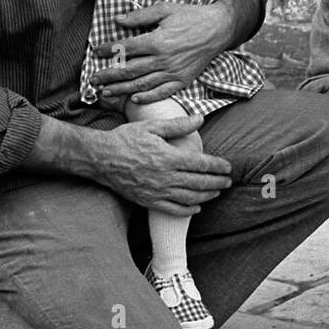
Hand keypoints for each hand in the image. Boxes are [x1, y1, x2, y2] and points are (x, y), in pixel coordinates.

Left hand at [90, 1, 229, 104]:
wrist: (218, 28)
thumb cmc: (190, 16)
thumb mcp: (165, 9)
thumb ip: (140, 15)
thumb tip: (117, 20)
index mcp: (157, 40)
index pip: (126, 48)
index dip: (109, 50)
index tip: (96, 51)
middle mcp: (163, 59)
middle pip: (129, 70)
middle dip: (109, 75)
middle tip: (93, 80)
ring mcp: (173, 72)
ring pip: (142, 84)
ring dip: (122, 89)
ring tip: (106, 92)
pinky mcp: (183, 80)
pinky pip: (162, 92)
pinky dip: (147, 97)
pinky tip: (134, 99)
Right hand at [97, 114, 232, 214]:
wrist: (101, 158)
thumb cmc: (126, 139)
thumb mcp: (152, 127)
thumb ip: (178, 125)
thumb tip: (200, 118)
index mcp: (168, 157)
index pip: (201, 164)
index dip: (218, 166)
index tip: (228, 167)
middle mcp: (165, 177)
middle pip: (199, 183)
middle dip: (217, 182)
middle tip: (228, 180)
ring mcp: (157, 191)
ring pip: (189, 198)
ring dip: (207, 196)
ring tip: (217, 191)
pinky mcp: (148, 201)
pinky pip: (173, 210)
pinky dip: (188, 210)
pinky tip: (196, 207)